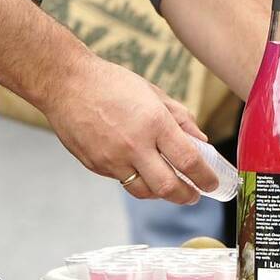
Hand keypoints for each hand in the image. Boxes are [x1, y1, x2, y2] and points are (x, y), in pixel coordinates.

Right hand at [40, 56, 214, 205]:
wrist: (66, 84)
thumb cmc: (111, 83)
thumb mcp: (152, 92)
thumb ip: (180, 118)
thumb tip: (201, 141)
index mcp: (154, 122)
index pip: (188, 161)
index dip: (205, 177)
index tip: (213, 183)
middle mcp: (135, 144)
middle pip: (168, 187)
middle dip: (187, 196)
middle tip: (194, 195)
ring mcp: (113, 158)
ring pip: (145, 191)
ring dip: (162, 193)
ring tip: (170, 186)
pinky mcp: (97, 166)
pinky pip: (123, 181)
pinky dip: (137, 179)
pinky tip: (141, 169)